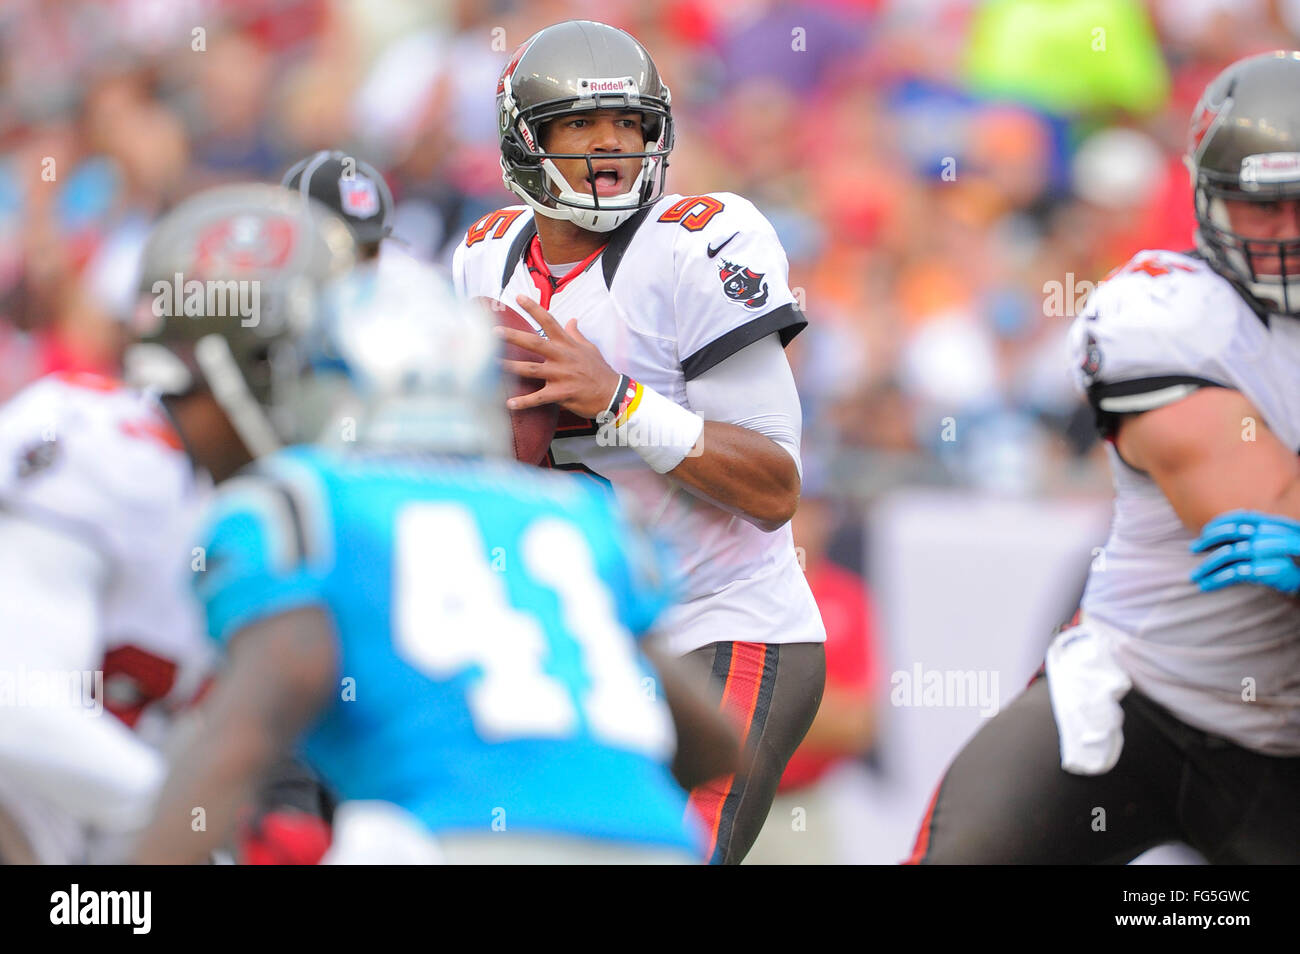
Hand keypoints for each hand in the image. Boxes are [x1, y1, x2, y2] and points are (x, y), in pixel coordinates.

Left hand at [497, 295, 621, 419]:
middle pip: (534, 343)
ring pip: (531, 370)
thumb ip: (576, 334)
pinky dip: (523, 402)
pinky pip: (538, 398)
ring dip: (510, 368)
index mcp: (567, 344)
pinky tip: (509, 404)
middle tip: (493, 332)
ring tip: (491, 365)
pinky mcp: (561, 394)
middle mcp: (562, 357)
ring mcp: (561, 375)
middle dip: (513, 337)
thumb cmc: (599, 370)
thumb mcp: (590, 348)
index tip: (518, 297)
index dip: (533, 308)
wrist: (612, 393)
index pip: (548, 321)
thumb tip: (571, 320)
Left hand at [1189, 509, 1299, 594]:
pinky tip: (1206, 586)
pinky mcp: (1262, 569)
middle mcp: (1265, 534)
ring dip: (1206, 566)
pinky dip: (1215, 580)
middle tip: (1192, 550)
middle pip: (1228, 533)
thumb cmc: (1293, 559)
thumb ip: (1261, 535)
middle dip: (1206, 541)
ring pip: (1225, 555)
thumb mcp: (1280, 540)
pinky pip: (1232, 574)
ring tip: (1195, 576)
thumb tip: (1232, 538)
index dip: (1218, 523)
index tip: (1204, 533)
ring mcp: (1263, 551)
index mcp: (1271, 523)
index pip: (1239, 517)